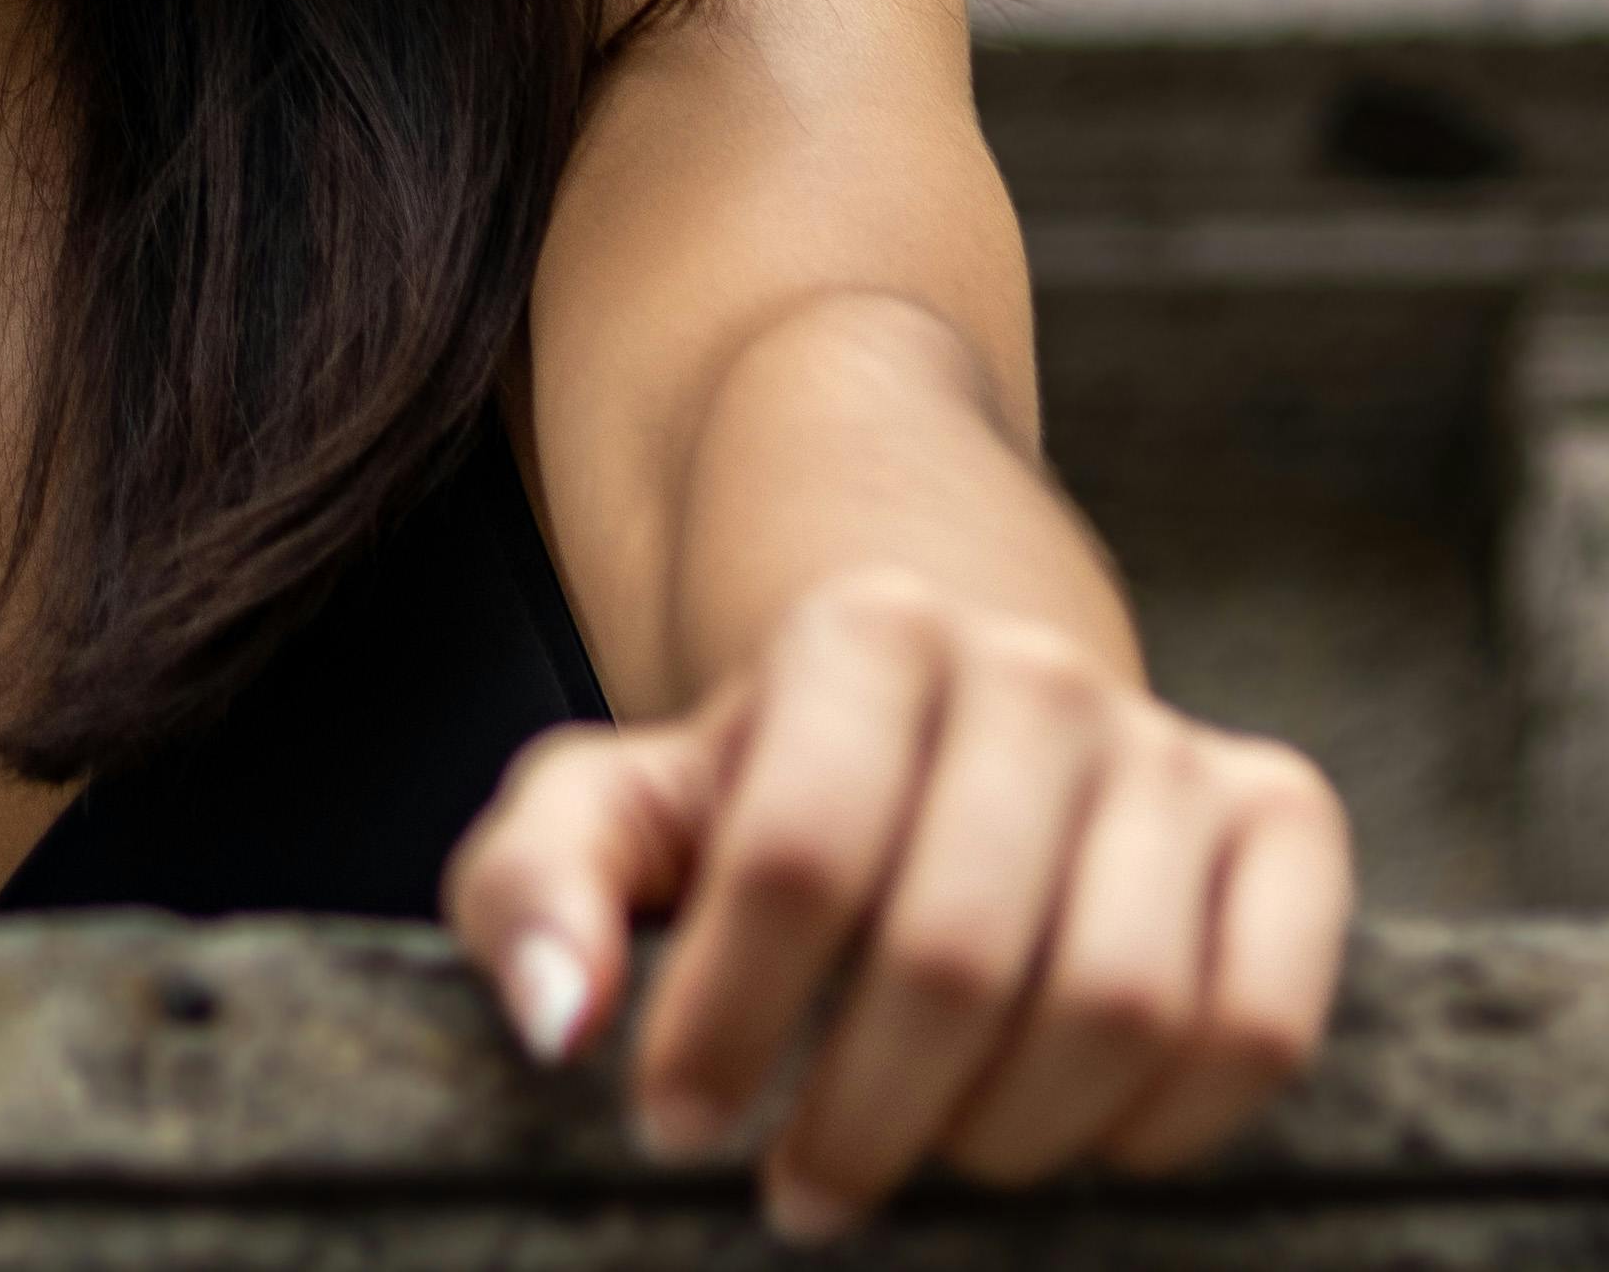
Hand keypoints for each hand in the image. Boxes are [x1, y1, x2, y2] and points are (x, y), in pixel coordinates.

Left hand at [447, 568, 1352, 1226]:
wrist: (939, 697)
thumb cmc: (758, 788)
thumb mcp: (614, 805)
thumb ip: (536, 888)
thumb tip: (559, 1027)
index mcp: (861, 630)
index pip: (797, 856)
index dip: (729, 1024)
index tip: (677, 1127)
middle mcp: (1029, 666)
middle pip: (959, 949)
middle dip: (864, 1115)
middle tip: (802, 1189)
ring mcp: (1167, 742)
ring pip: (1121, 1001)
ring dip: (1006, 1136)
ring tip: (924, 1158)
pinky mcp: (1284, 817)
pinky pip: (1261, 1020)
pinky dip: (1170, 1125)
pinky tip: (1071, 1137)